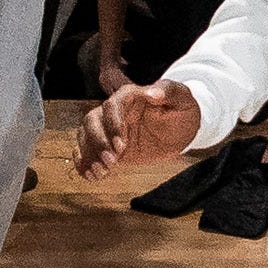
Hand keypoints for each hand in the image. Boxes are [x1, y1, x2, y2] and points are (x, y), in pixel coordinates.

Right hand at [72, 77, 201, 180]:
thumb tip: (154, 92)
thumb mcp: (183, 99)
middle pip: (92, 120)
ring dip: (89, 154)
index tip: (121, 144)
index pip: (112, 105)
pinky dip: (84, 163)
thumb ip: (170, 92)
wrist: (180, 131)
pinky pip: (87, 150)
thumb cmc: (181, 111)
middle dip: (97, 141)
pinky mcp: (107, 145)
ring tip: (101, 171)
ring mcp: (108, 129)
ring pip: (85, 135)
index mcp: (130, 96)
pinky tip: (91, 175)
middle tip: (111, 161)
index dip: (112, 124)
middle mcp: (114, 111)